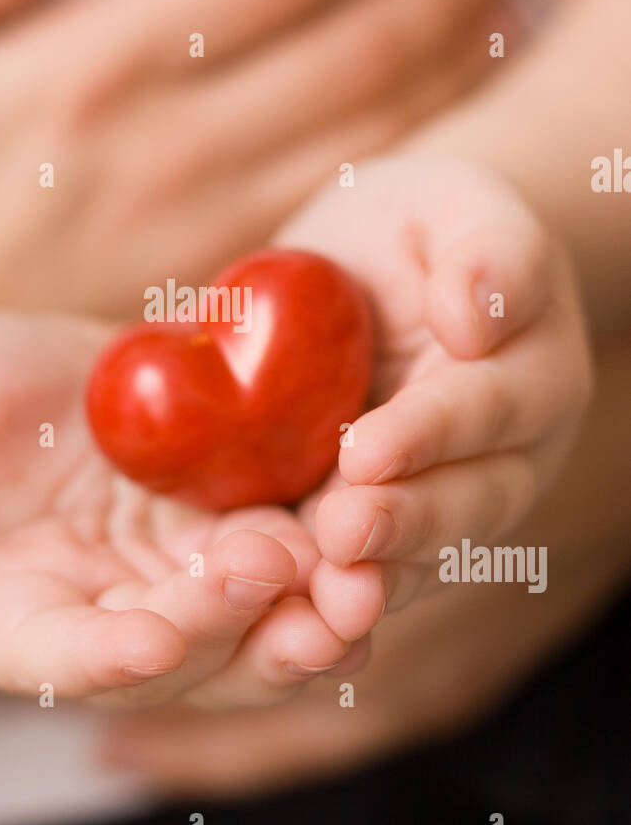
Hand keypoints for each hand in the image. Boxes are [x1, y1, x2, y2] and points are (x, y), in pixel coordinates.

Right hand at [0, 0, 508, 387]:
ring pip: (363, 136)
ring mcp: (199, 234)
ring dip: (444, 65)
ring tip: (492, 11)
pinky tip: (437, 123)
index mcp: (86, 73)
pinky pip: (337, 220)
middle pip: (346, 50)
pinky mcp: (209, 302)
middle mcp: (164, 151)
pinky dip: (402, 160)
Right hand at [0, 313, 370, 708]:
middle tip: (273, 566)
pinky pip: (302, 583)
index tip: (148, 640)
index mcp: (17, 622)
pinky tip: (378, 538)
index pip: (58, 661)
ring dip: (306, 621)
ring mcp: (187, 596)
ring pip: (257, 640)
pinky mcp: (246, 549)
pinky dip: (341, 571)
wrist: (45, 383)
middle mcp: (114, 631)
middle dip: (229, 626)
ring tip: (350, 577)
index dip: (102, 657)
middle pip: (181, 660)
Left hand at [277, 155, 591, 638]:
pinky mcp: (392, 532)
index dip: (430, 431)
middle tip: (341, 534)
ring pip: (427, 555)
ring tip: (325, 596)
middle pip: (469, 500)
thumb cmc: (421, 230)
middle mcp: (506, 453)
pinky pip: (377, 573)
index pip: (484, 407)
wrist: (386, 277)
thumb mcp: (454, 205)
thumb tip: (475, 315)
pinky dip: (337, 598)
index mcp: (530, 370)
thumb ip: (484, 251)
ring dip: (378, 577)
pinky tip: (294, 620)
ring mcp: (453, 501)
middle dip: (406, 522)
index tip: (369, 450)